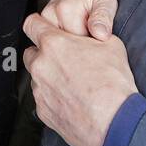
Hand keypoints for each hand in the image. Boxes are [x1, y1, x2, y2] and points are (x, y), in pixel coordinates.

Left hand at [23, 12, 137, 145]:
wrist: (114, 121)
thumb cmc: (112, 84)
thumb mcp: (110, 45)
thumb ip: (92, 36)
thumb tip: (93, 34)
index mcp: (54, 44)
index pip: (31, 24)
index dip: (38, 24)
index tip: (43, 28)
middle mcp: (41, 65)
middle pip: (30, 52)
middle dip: (43, 53)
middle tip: (64, 58)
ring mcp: (39, 90)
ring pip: (37, 77)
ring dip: (49, 76)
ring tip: (72, 83)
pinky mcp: (42, 111)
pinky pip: (43, 98)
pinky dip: (53, 97)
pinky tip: (72, 100)